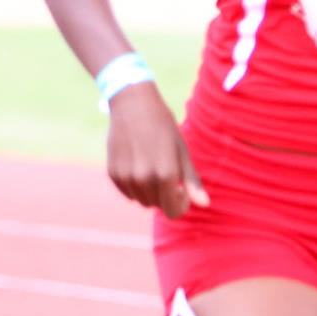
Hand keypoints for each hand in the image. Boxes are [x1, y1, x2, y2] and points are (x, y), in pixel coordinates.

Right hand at [106, 86, 209, 218]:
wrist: (132, 104)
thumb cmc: (163, 127)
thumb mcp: (182, 151)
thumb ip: (192, 181)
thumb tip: (204, 205)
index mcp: (165, 174)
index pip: (173, 211)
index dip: (180, 205)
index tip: (181, 190)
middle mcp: (143, 179)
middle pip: (157, 206)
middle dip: (165, 195)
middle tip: (167, 173)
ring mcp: (125, 176)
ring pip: (141, 200)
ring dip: (149, 191)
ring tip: (152, 167)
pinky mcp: (112, 173)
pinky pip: (127, 192)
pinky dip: (134, 184)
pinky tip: (137, 164)